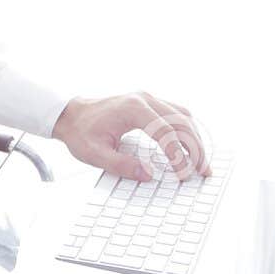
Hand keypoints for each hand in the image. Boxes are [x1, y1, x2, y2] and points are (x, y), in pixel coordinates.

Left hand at [51, 92, 210, 180]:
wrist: (70, 114)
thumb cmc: (80, 132)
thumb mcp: (94, 154)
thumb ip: (120, 165)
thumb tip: (147, 175)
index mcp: (132, 109)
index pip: (165, 132)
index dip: (178, 155)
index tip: (184, 174)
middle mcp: (144, 99)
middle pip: (181, 122)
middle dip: (195, 148)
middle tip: (204, 171)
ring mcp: (148, 98)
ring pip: (183, 116)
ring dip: (195, 138)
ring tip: (202, 162)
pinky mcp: (149, 102)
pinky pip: (177, 114)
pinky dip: (187, 130)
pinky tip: (192, 146)